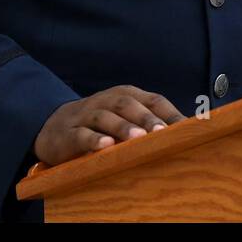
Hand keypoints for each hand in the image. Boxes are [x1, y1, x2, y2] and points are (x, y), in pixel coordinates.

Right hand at [34, 85, 187, 165]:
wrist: (53, 126)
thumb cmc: (101, 124)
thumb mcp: (124, 117)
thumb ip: (149, 122)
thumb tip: (184, 135)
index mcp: (127, 95)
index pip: (153, 100)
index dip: (170, 113)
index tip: (188, 128)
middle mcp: (107, 101)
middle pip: (129, 105)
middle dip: (146, 118)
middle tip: (162, 132)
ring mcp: (86, 115)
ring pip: (106, 118)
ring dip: (123, 127)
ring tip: (138, 139)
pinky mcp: (68, 134)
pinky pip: (81, 135)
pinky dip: (93, 140)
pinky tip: (105, 147)